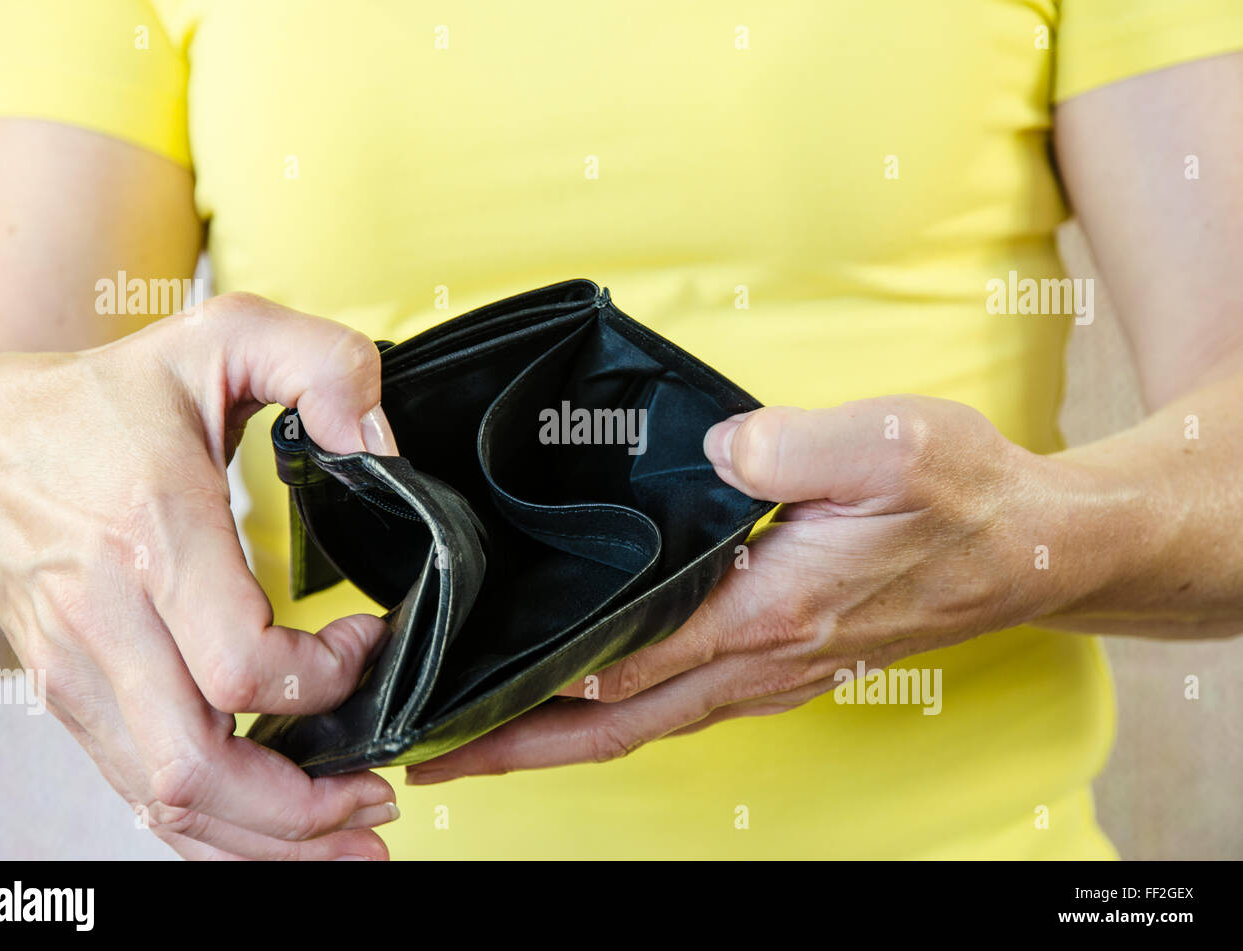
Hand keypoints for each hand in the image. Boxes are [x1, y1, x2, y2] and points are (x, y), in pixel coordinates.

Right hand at [0, 293, 402, 858]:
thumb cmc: (110, 398)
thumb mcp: (227, 336)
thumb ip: (323, 363)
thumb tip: (382, 446)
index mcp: (152, 536)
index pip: (243, 666)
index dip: (331, 678)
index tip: (372, 638)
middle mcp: (107, 622)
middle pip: (200, 769)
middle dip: (305, 807)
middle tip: (380, 791)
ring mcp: (82, 673)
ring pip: (168, 802)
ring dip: (267, 840)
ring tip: (349, 832)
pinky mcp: (75, 699)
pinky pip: (141, 795)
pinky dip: (215, 832)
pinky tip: (275, 832)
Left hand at [406, 396, 1092, 780]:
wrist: (1032, 549)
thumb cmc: (963, 497)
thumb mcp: (887, 443)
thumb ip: (788, 446)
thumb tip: (710, 450)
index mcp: (770, 612)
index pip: (626, 664)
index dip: (535, 687)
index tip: (459, 706)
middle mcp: (762, 659)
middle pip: (616, 724)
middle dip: (520, 746)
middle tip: (436, 757)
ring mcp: (774, 672)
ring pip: (645, 725)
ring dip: (561, 738)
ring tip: (489, 738)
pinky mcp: (786, 662)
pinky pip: (681, 706)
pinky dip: (618, 718)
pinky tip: (590, 702)